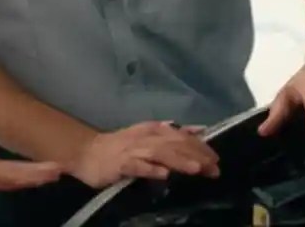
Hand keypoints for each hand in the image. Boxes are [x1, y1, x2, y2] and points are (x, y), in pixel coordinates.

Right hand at [69, 121, 220, 188]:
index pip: (182, 135)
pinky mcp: (120, 164)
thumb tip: (199, 131)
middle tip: (215, 168)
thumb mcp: (150, 136)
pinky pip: (137, 166)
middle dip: (196, 155)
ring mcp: (133, 150)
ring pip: (160, 153)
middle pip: (175, 144)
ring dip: (179, 160)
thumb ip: (173, 135)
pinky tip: (163, 175)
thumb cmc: (121, 146)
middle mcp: (146, 137)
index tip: (217, 158)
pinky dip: (150, 170)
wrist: (87, 153)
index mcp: (154, 129)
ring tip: (197, 169)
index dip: (200, 146)